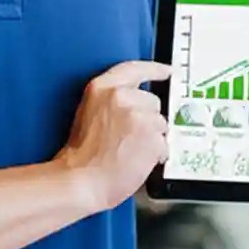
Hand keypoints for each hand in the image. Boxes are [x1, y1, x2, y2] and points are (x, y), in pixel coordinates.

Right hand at [56, 61, 171, 212]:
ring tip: (131, 151)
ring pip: (161, 124)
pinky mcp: (151, 136)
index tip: (167, 71)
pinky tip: (138, 161)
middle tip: (130, 138)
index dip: (154, 69)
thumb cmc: (82, 154)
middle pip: (152, 101)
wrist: (81, 179)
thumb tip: (138, 102)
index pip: (135, 69)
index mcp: (103, 88)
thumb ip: (114, 101)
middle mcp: (122, 97)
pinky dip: (156, 155)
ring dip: (152, 138)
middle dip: (147, 119)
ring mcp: (138, 116)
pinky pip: (164, 144)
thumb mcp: (90, 113)